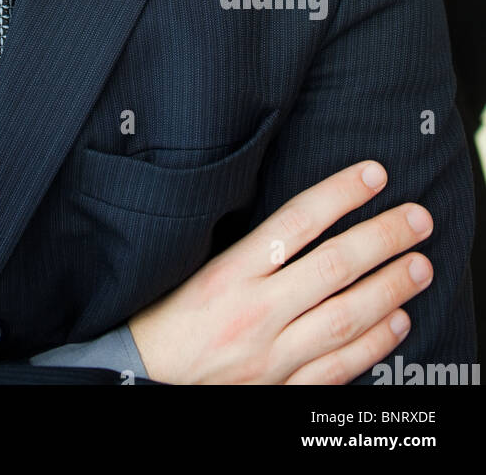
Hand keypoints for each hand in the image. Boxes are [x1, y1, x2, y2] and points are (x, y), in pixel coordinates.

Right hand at [129, 160, 432, 383]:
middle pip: (332, 267)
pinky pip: (338, 367)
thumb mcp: (199, 266)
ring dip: (389, 289)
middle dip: (381, 238)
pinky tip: (397, 321)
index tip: (374, 174)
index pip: (295, 222)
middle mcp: (254, 311)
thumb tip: (304, 216)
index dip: (339, 195)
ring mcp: (271, 354)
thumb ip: (249, 247)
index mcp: (228, 272)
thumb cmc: (168, 314)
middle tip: (417, 218)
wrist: (144, 378)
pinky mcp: (280, 389)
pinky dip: (373, 345)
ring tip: (420, 265)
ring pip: (344, 317)